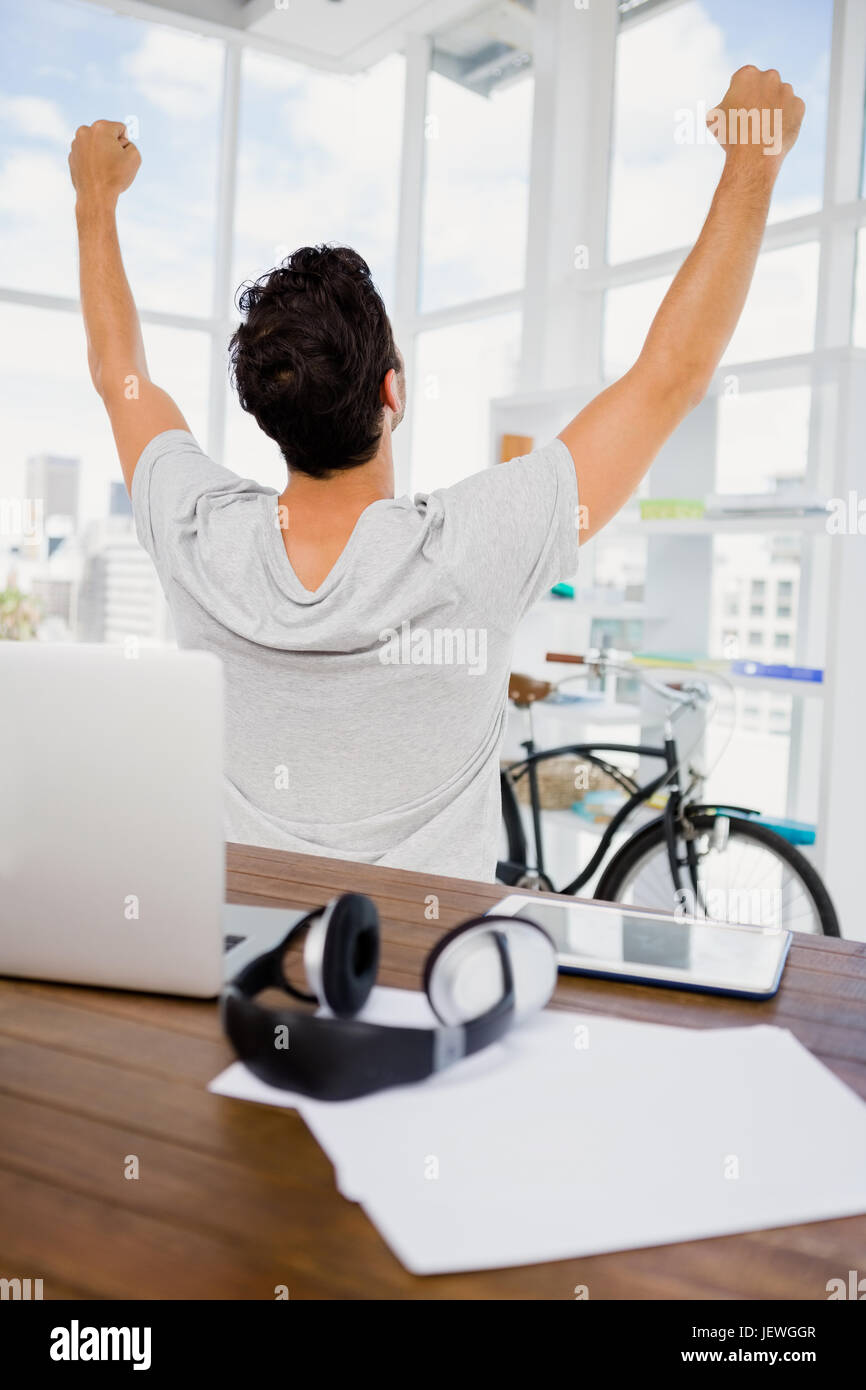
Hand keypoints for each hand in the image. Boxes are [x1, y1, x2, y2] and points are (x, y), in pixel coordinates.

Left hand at [69, 120, 140, 207]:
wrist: (95, 196)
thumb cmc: (115, 177)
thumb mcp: (134, 157)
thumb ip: (131, 144)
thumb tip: (122, 144)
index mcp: (101, 127)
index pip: (120, 129)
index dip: (126, 143)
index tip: (122, 155)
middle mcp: (85, 131)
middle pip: (106, 134)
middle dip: (112, 145)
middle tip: (114, 163)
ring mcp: (76, 143)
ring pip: (96, 144)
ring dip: (102, 152)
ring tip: (104, 169)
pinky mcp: (71, 156)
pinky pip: (87, 155)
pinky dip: (93, 161)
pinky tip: (96, 173)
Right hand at [708, 66, 804, 180]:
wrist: (754, 155)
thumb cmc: (731, 136)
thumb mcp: (714, 118)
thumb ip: (722, 106)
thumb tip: (724, 107)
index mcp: (747, 74)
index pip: (742, 81)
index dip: (738, 97)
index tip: (736, 111)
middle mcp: (770, 76)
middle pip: (764, 85)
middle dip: (759, 98)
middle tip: (751, 120)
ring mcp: (787, 90)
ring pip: (779, 97)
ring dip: (773, 108)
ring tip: (763, 130)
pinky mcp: (799, 105)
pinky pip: (792, 111)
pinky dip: (785, 120)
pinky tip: (775, 133)